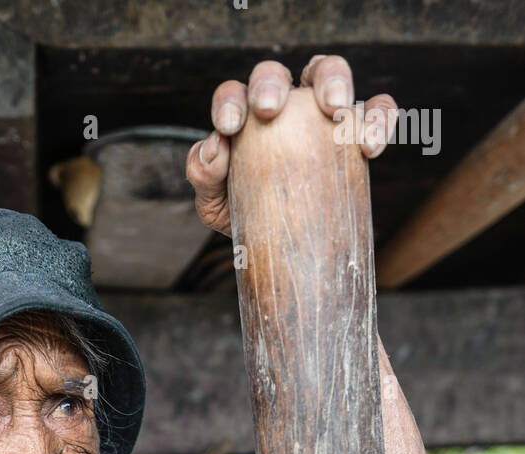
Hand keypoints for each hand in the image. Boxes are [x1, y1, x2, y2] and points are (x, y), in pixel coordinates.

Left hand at [186, 55, 397, 238]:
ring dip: (333, 81)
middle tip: (268, 109)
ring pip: (329, 72)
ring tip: (334, 110)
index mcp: (245, 118)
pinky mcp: (356, 132)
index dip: (230, 101)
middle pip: (277, 73)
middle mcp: (283, 105)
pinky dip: (379, 119)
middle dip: (271, 83)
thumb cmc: (247, 216)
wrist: (284, 250)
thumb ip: (205, 176)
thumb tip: (216, 148)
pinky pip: (376, 111)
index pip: (234, 94)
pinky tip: (370, 146)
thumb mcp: (215, 203)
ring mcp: (320, 113)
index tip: (229, 127)